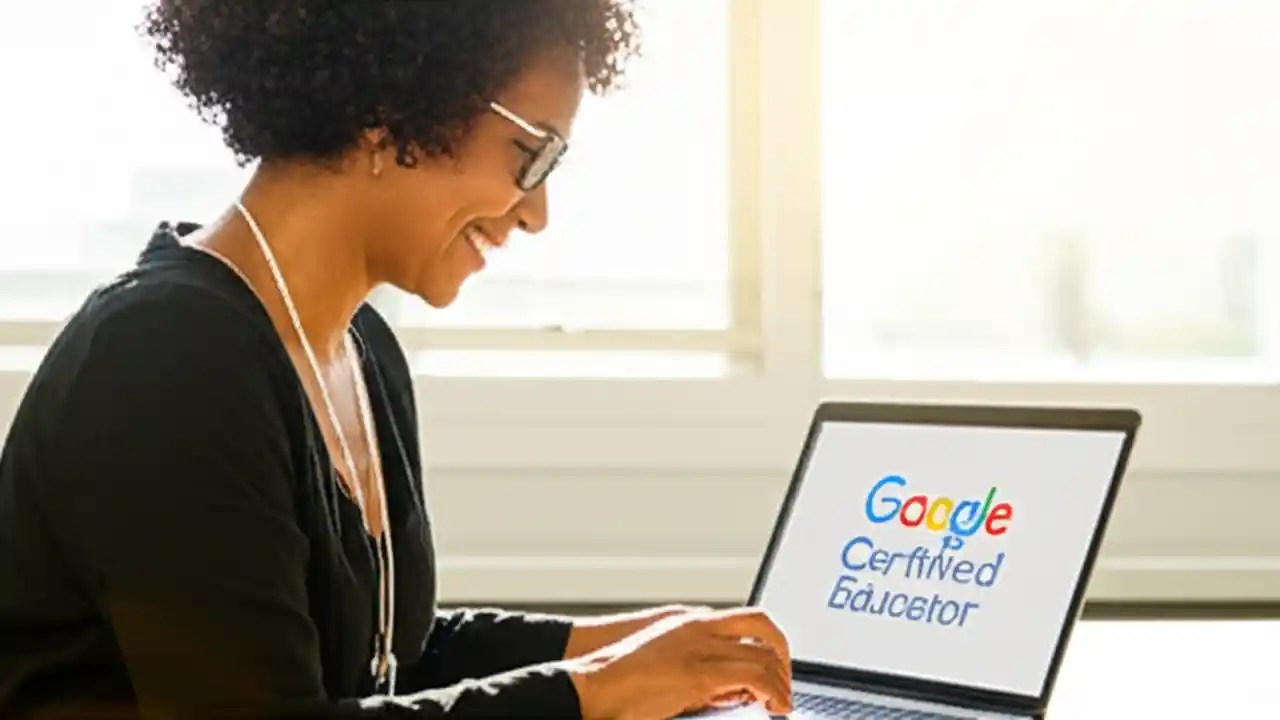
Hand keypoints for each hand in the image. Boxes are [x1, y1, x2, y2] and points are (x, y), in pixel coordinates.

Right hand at [568, 607, 792, 719]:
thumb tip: (725, 689)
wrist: (591, 685)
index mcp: (689, 621)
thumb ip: (694, 666)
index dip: (767, 643)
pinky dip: (772, 692)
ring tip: (781, 703)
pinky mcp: (700, 673)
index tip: (774, 668)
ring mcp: (700, 647)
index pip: (744, 619)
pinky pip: (754, 676)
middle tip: (784, 683)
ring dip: (781, 680)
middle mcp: (699, 626)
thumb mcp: (662, 661)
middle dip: (782, 654)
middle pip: (762, 625)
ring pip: (764, 652)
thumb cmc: (617, 680)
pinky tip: (773, 707)